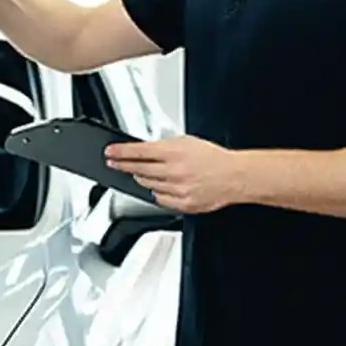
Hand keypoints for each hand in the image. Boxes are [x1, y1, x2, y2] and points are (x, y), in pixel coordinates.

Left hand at [104, 136, 242, 213]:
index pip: (139, 151)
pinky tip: (158, 187)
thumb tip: (147, 149)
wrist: (235, 177)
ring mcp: (177, 189)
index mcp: (174, 153)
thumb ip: (166, 145)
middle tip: (114, 163)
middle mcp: (174, 171)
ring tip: (139, 173)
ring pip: (147, 185)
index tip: (110, 152)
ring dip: (141, 178)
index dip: (121, 152)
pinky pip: (160, 199)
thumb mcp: (188, 142)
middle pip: (138, 169)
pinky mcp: (183, 203)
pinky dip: (156, 192)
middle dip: (122, 165)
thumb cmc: (214, 158)